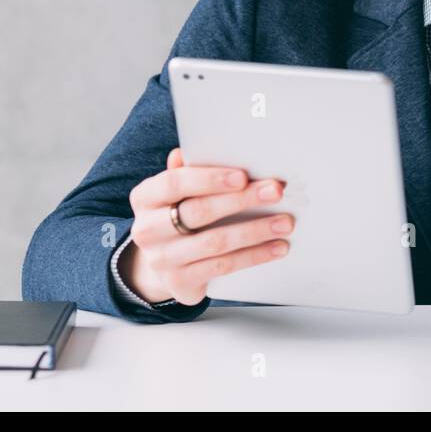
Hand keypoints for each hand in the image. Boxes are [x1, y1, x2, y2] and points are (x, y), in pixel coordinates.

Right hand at [119, 147, 292, 306]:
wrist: (165, 261)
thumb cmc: (178, 213)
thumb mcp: (179, 190)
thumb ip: (192, 169)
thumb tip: (204, 149)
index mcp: (145, 197)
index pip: (174, 183)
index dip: (209, 179)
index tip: (243, 176)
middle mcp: (147, 229)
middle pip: (199, 212)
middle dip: (242, 200)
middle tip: (275, 191)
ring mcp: (161, 259)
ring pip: (215, 242)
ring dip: (256, 230)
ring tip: (285, 222)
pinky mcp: (179, 283)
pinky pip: (223, 267)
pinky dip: (254, 256)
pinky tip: (277, 247)